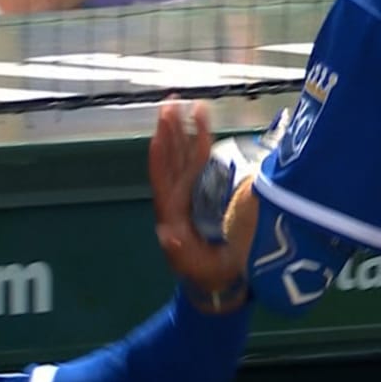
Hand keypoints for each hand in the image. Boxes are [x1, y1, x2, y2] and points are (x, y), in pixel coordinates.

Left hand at [148, 99, 247, 295]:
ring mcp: (190, 193)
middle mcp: (178, 197)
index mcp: (173, 210)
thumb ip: (180, 253)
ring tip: (187, 105)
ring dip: (184, 131)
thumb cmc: (205, 274)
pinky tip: (204, 129)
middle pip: (173, 157)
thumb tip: (168, 236)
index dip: (166, 149)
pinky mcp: (203, 193)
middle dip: (172, 129)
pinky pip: (199, 164)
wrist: (214, 280)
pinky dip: (201, 144)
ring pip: (184, 156)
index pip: (166, 173)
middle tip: (172, 101)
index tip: (166, 126)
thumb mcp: (194, 266)